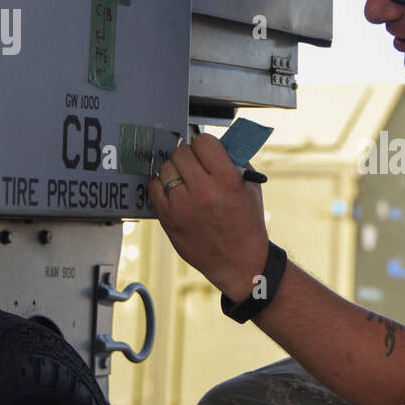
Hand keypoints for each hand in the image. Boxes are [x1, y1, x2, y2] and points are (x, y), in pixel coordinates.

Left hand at [149, 133, 269, 298]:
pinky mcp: (169, 220)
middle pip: (181, 153)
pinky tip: (175, 192)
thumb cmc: (247, 224)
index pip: (203, 142)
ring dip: (174, 170)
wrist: (240, 262)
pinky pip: (154, 188)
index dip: (205, 145)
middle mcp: (203, 191)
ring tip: (185, 180)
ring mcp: (183, 206)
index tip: (207, 151)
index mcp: (227, 180)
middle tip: (195, 165)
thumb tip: (218, 143)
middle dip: (189, 156)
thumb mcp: (251, 189)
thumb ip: (235, 162)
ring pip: (165, 168)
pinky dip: (162, 186)